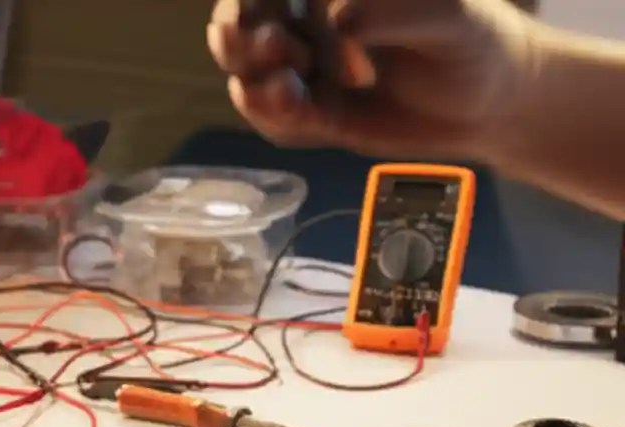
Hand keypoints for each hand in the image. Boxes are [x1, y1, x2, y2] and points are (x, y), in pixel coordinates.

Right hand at [206, 0, 540, 157]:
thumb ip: (393, 13)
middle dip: (237, 36)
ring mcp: (308, 66)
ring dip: (250, 76)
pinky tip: (294, 110)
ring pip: (247, 68)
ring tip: (286, 89)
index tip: (262, 15)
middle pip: (242, 19)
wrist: (490, 106)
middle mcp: (312, 19)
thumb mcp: (448, 18)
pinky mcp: (312, 111)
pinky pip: (272, 113)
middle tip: (265, 45)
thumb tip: (338, 22)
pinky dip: (269, 113)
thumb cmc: (475, 43)